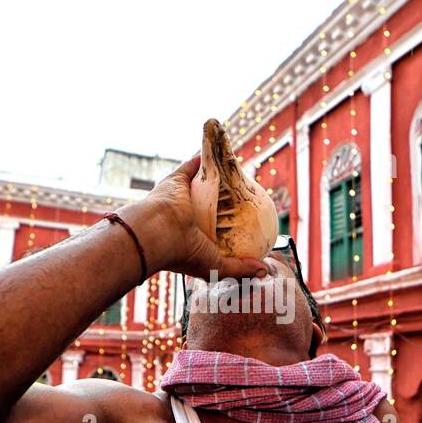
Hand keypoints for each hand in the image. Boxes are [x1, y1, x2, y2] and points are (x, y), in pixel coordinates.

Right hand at [118, 155, 266, 280]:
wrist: (158, 232)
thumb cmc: (183, 252)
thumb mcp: (216, 266)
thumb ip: (239, 268)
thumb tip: (263, 270)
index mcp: (194, 237)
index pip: (214, 231)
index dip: (227, 226)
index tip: (243, 222)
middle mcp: (188, 216)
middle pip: (210, 204)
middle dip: (222, 199)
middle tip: (241, 195)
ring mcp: (183, 197)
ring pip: (203, 183)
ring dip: (216, 177)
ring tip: (234, 171)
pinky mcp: (177, 180)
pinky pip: (193, 165)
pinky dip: (204, 156)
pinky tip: (220, 152)